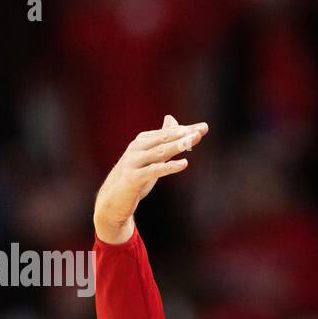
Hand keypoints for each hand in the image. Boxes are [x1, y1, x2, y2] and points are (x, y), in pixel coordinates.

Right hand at [93, 114, 207, 243]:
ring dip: (177, 146)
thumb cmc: (135, 176)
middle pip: (163, 139)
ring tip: (193, 141)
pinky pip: (154, 170)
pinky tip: (184, 164)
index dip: (186, 130)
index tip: (204, 127)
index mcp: (142, 141)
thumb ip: (162, 140)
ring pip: (159, 152)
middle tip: (200, 132)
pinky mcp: (134, 178)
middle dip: (183, 134)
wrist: (113, 199)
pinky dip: (169, 166)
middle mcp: (137, 148)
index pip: (167, 133)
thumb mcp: (150, 156)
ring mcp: (134, 162)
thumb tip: (171, 118)